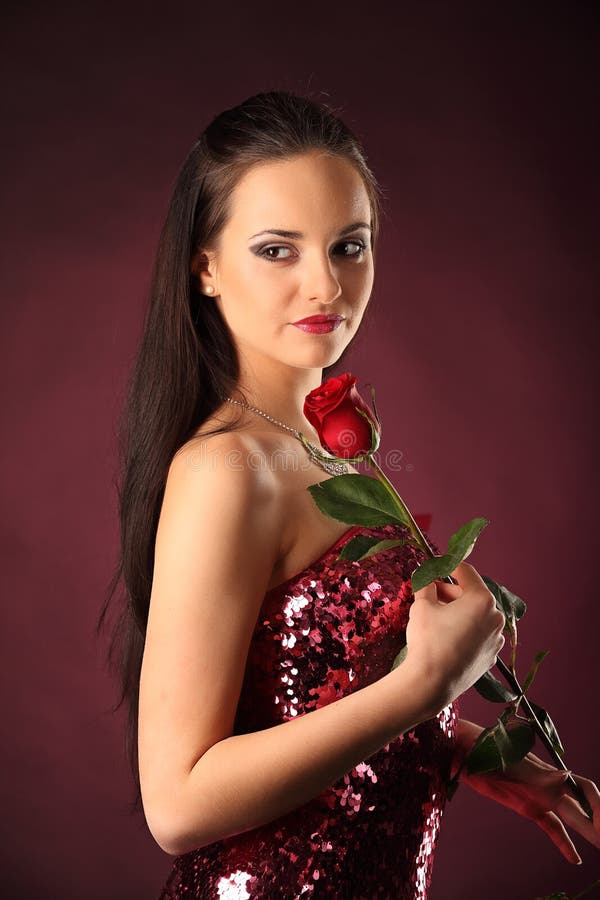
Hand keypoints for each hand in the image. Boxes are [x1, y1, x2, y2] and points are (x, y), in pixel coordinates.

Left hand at [459, 747, 599, 864]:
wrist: (464, 751)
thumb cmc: (486, 750)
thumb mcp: (510, 760)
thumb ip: (538, 773)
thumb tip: (565, 777)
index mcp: (549, 774)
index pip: (583, 789)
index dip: (597, 806)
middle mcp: (550, 785)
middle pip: (581, 807)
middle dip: (597, 824)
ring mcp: (539, 797)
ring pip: (571, 818)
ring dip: (587, 833)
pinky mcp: (529, 807)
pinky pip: (552, 826)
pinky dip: (564, 842)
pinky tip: (575, 858)